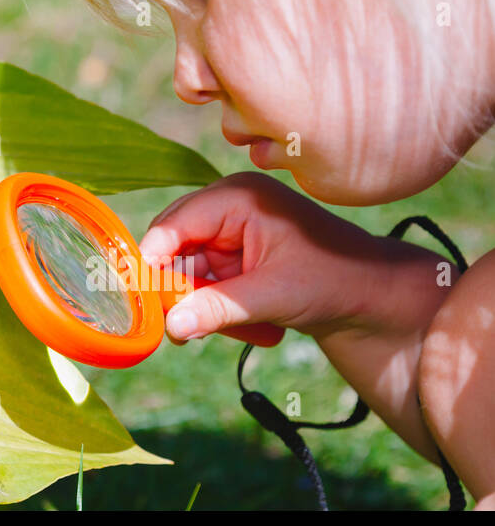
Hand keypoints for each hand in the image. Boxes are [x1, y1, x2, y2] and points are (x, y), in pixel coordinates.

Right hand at [140, 172, 428, 341]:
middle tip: (195, 328)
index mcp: (237, 196)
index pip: (172, 224)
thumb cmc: (336, 282)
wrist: (379, 299)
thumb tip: (169, 326)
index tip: (146, 303)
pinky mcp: (236, 256)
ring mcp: (231, 231)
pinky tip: (260, 328)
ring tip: (253, 329)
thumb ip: (218, 308)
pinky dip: (223, 311)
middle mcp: (228, 206)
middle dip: (185, 292)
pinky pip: (207, 286)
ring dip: (209, 308)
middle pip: (174, 249)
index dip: (153, 262)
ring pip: (188, 273)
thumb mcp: (274, 296)